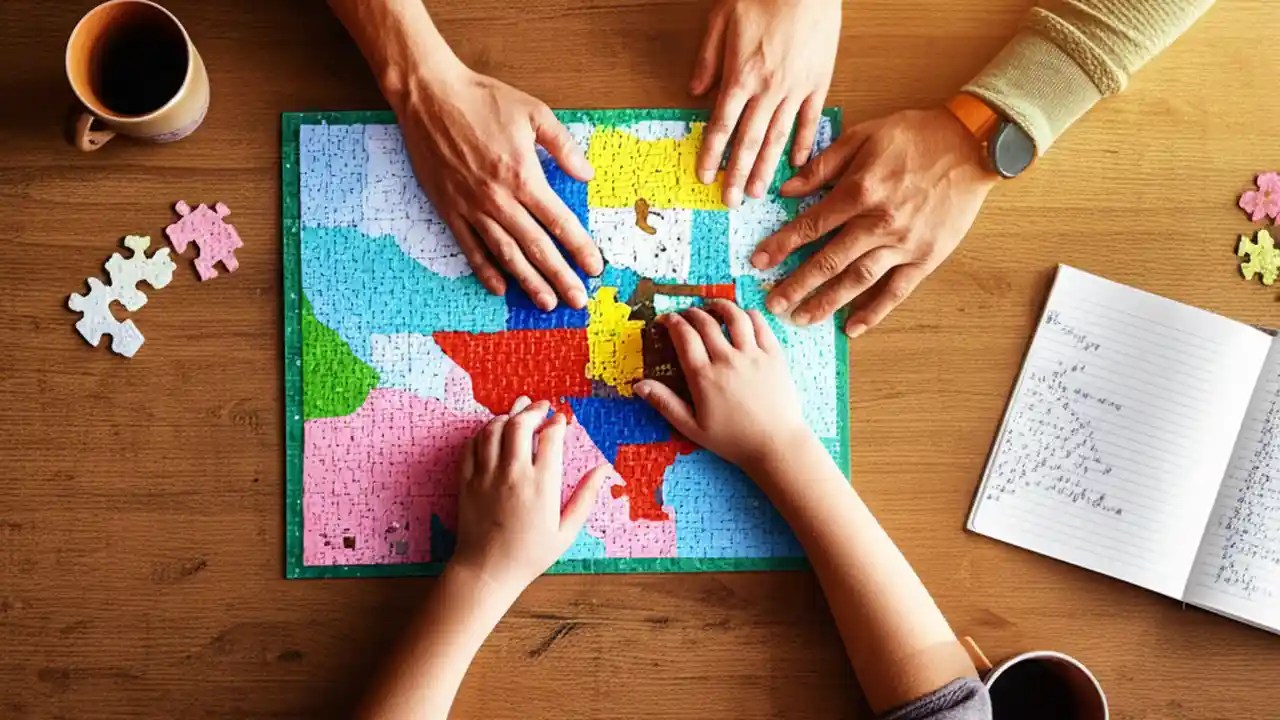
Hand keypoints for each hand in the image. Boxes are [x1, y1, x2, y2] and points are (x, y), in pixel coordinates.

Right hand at [393, 67, 602, 309]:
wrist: (430, 95)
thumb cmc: (482, 99)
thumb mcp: (534, 112)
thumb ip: (563, 146)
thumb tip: (586, 174)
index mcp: (523, 176)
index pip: (559, 221)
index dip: (580, 247)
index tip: (595, 268)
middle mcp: (499, 198)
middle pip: (536, 247)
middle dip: (560, 276)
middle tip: (577, 300)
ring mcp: (472, 207)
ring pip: (505, 254)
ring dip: (528, 281)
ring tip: (546, 302)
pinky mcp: (449, 208)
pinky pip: (470, 247)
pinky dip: (485, 270)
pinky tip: (500, 288)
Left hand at [452, 397, 605, 591]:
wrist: (487, 571)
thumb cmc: (530, 554)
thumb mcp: (567, 530)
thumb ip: (586, 496)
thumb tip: (604, 469)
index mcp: (541, 485)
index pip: (550, 437)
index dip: (557, 422)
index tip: (562, 420)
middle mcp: (512, 474)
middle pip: (520, 424)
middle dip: (533, 410)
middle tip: (541, 406)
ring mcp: (485, 475)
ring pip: (493, 430)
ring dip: (507, 416)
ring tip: (518, 413)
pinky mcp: (466, 481)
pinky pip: (472, 446)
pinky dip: (483, 432)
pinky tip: (493, 431)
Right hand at [634, 300, 810, 474]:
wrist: (776, 445)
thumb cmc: (733, 440)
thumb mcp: (692, 427)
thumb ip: (665, 404)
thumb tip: (639, 385)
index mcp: (704, 377)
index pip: (684, 336)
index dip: (672, 322)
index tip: (666, 320)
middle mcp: (727, 360)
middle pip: (705, 322)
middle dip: (691, 313)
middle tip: (686, 314)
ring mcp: (753, 355)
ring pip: (735, 316)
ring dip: (720, 306)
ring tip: (713, 306)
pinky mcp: (774, 355)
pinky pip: (761, 324)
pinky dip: (749, 314)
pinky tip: (742, 316)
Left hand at [692, 0, 840, 206]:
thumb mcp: (721, 18)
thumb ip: (707, 59)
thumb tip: (694, 93)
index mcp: (741, 76)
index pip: (721, 126)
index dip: (712, 155)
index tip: (705, 178)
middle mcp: (768, 89)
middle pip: (749, 141)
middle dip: (738, 174)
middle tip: (731, 201)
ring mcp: (796, 88)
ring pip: (778, 137)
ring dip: (766, 168)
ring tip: (758, 193)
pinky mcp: (818, 82)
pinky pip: (809, 120)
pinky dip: (803, 143)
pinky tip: (797, 164)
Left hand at [753, 107, 997, 335]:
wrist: (973, 144)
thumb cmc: (917, 135)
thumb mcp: (864, 136)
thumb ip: (823, 165)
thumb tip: (786, 190)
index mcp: (861, 191)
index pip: (810, 225)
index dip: (781, 246)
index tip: (758, 263)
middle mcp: (880, 223)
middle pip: (829, 261)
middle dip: (796, 284)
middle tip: (771, 304)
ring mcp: (905, 244)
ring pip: (858, 280)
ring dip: (826, 302)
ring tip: (801, 318)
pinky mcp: (927, 256)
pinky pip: (896, 291)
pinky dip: (874, 312)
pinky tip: (852, 327)